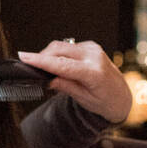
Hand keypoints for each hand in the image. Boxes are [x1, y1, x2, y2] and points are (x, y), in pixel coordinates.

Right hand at [16, 39, 131, 122]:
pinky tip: (56, 66)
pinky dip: (57, 55)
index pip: (62, 65)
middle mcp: (94, 57)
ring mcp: (93, 49)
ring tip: (44, 71)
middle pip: (59, 50)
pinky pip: (67, 47)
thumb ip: (64, 86)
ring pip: (61, 46)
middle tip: (29, 67)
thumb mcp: (83, 99)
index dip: (41, 61)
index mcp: (94, 73)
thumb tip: (46, 79)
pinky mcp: (90, 46)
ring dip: (49, 56)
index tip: (25, 57)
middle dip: (41, 56)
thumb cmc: (105, 101)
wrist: (121, 95)